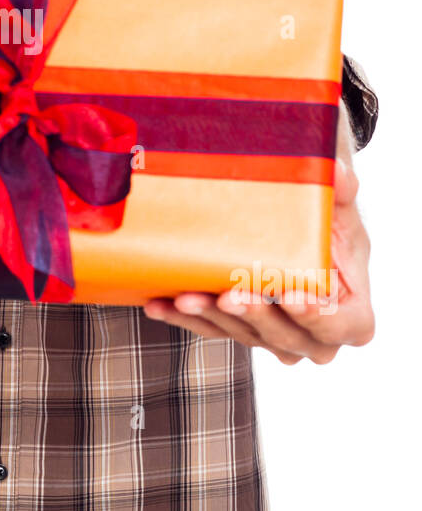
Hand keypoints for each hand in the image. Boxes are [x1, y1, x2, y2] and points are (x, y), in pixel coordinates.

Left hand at [142, 158, 373, 364]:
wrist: (302, 238)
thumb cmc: (327, 229)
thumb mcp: (340, 211)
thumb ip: (342, 192)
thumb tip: (338, 172)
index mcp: (350, 315)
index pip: (338, 326)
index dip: (316, 316)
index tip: (289, 294)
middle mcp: (314, 337)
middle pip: (285, 336)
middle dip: (254, 316)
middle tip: (229, 296)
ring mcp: (276, 339)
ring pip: (244, 336)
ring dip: (212, 318)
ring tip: (186, 297)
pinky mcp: (242, 332)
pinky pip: (212, 330)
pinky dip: (186, 318)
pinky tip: (160, 304)